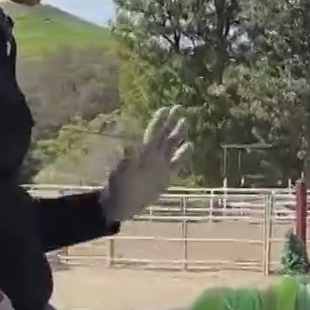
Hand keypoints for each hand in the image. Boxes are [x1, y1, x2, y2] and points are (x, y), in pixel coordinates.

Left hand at [101, 106, 190, 222]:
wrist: (124, 202)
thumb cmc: (120, 185)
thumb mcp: (122, 172)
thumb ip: (127, 160)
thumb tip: (128, 146)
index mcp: (143, 152)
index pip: (154, 132)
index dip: (159, 121)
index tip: (166, 109)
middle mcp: (153, 155)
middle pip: (165, 135)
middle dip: (172, 122)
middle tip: (180, 108)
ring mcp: (160, 165)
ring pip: (171, 146)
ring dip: (178, 135)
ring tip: (185, 122)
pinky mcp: (166, 176)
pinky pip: (177, 163)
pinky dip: (183, 155)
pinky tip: (190, 146)